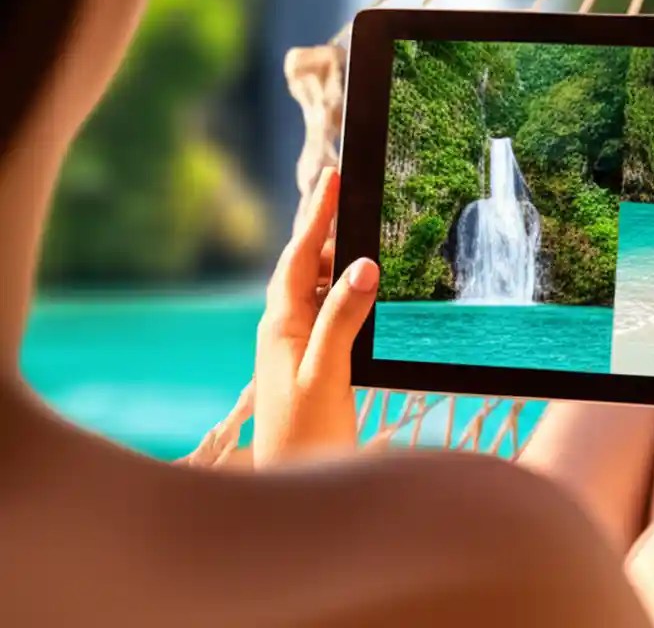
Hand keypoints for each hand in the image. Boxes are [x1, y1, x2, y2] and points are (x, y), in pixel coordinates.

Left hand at [253, 168, 380, 467]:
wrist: (292, 484)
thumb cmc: (305, 434)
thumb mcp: (327, 371)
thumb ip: (342, 317)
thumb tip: (364, 264)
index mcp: (281, 324)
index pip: (299, 256)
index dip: (316, 216)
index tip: (332, 177)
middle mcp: (284, 328)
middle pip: (303, 264)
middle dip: (323, 225)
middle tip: (343, 188)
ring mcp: (297, 345)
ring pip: (315, 286)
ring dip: (334, 256)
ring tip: (356, 227)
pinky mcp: (313, 362)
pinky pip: (327, 310)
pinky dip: (344, 289)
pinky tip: (360, 288)